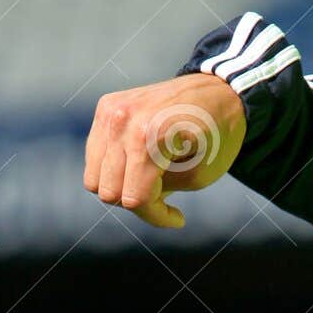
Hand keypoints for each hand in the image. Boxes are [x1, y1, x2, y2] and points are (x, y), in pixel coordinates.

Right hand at [84, 72, 246, 228]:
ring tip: (151, 180)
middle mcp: (124, 121)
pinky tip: (140, 162)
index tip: (179, 218)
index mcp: (151, 137)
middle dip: (139, 202)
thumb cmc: (215, 138)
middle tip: (165, 196)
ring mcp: (111, 111)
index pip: (135, 198)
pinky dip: (114, 166)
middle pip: (109, 192)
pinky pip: (95, 155)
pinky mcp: (106, 107)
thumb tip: (129, 201)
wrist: (218, 93)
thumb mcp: (197, 177)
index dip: (157, 216)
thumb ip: (158, 195)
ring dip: (122, 186)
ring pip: (94, 178)